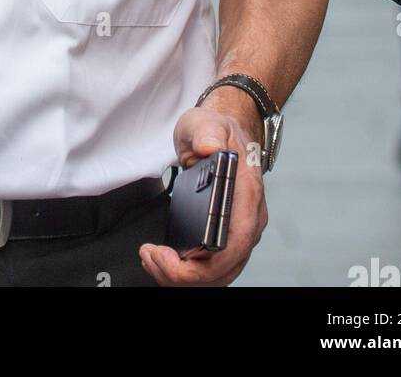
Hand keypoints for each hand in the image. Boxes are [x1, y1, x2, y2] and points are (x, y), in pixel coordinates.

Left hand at [140, 96, 266, 286]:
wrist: (220, 131)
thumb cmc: (216, 129)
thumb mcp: (206, 123)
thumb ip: (207, 133)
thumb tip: (209, 147)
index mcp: (248, 195)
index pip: (234, 246)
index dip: (204, 264)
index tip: (169, 258)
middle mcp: (249, 220)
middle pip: (224, 269)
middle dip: (184, 275)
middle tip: (151, 258)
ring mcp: (239, 231)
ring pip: (218, 275)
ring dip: (183, 278)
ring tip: (151, 260)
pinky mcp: (226, 236)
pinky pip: (213, 268)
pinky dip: (188, 273)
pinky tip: (164, 263)